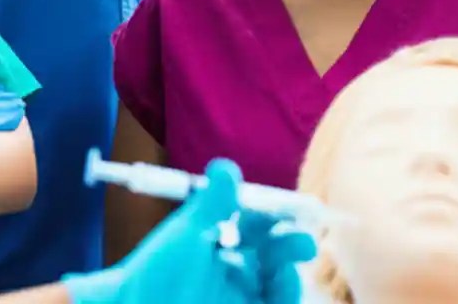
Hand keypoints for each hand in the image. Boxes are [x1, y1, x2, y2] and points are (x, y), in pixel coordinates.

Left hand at [61, 159, 316, 303]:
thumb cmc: (155, 273)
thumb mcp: (186, 234)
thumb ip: (211, 203)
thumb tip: (226, 167)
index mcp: (222, 242)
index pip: (258, 224)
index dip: (276, 215)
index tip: (290, 208)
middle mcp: (236, 270)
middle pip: (276, 255)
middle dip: (293, 245)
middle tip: (302, 243)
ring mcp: (242, 297)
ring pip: (281, 285)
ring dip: (289, 277)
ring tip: (284, 274)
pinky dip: (284, 297)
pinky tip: (280, 287)